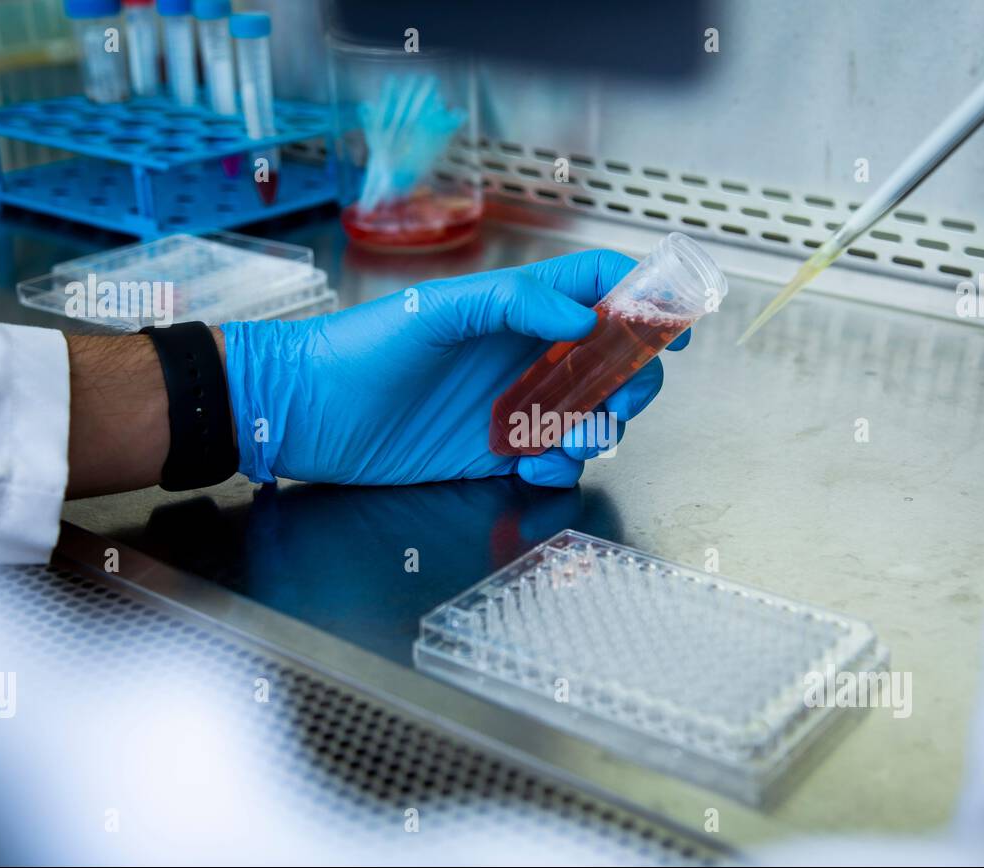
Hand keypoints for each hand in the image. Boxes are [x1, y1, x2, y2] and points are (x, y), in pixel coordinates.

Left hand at [220, 250, 690, 488]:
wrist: (309, 414)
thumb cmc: (362, 348)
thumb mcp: (436, 311)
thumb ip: (513, 302)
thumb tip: (584, 318)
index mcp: (517, 306)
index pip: (597, 287)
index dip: (643, 299)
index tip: (674, 324)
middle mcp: (525, 352)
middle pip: (613, 358)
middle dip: (632, 379)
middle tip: (618, 399)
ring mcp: (515, 403)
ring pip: (594, 413)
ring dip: (598, 429)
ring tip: (563, 440)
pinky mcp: (499, 450)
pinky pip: (558, 458)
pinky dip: (561, 465)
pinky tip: (533, 464)